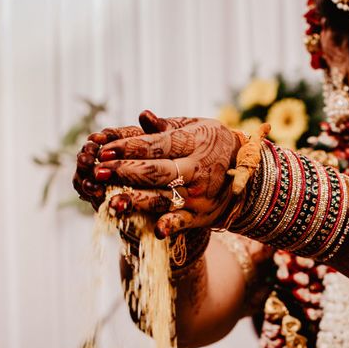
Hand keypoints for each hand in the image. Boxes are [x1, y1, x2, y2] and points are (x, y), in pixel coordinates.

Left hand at [74, 110, 241, 235]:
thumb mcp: (194, 129)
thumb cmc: (211, 144)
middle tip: (98, 172)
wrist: (250, 173)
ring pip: (163, 199)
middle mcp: (195, 170)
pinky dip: (172, 226)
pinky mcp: (200, 216)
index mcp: (192, 144)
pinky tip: (156, 231)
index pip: (155, 146)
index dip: (128, 148)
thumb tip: (142, 116)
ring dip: (136, 202)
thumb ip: (166, 127)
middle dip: (124, 172)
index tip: (103, 149)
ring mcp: (197, 195)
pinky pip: (184, 222)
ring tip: (110, 202)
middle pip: (155, 172)